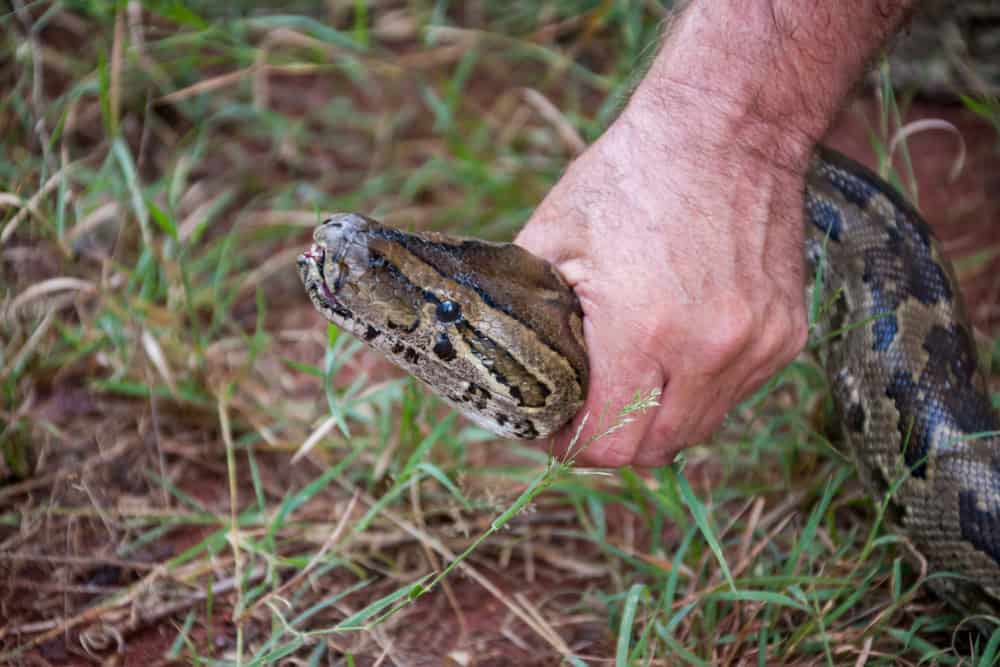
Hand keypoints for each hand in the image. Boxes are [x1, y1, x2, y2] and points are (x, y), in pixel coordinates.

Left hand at [515, 100, 808, 466]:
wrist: (727, 127)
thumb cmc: (630, 176)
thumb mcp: (552, 238)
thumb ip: (527, 316)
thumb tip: (509, 370)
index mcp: (644, 331)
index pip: (607, 443)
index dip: (569, 444)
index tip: (551, 424)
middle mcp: (710, 350)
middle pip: (655, 449)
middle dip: (610, 439)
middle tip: (582, 408)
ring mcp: (758, 346)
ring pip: (699, 427)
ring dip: (657, 417)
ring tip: (629, 375)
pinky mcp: (787, 335)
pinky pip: (733, 393)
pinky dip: (698, 387)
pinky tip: (676, 346)